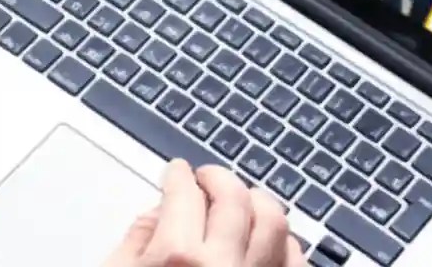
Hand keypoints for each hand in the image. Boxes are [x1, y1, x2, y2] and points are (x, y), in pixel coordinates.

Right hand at [104, 160, 302, 266]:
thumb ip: (135, 243)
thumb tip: (157, 214)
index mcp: (177, 259)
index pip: (183, 192)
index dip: (177, 175)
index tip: (176, 172)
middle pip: (234, 198)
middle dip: (217, 178)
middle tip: (205, 178)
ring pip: (275, 223)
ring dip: (258, 205)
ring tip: (241, 203)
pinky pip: (296, 260)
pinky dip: (284, 244)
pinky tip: (268, 241)